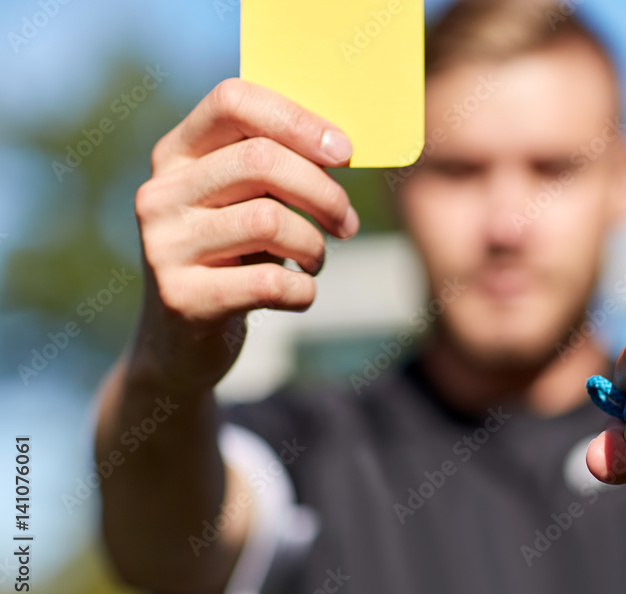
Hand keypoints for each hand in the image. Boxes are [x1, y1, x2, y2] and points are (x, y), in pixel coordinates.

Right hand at [129, 78, 357, 390]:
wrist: (182, 343)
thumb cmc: (232, 258)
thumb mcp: (244, 205)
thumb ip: (277, 169)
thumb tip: (342, 147)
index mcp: (176, 154)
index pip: (232, 100)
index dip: (298, 120)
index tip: (345, 152)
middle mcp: (160, 193)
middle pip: (262, 160)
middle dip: (324, 192)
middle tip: (347, 223)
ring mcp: (164, 246)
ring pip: (270, 220)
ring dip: (315, 245)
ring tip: (315, 260)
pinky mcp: (182, 299)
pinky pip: (271, 281)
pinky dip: (304, 290)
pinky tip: (299, 293)